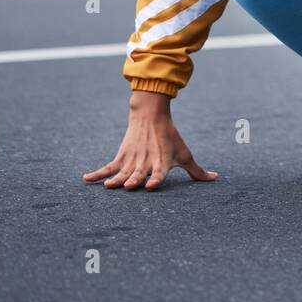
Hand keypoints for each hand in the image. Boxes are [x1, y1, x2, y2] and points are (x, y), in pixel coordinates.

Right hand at [83, 90, 217, 190]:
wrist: (151, 115)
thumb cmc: (170, 138)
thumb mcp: (184, 154)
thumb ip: (197, 171)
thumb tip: (215, 179)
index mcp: (163, 162)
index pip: (160, 173)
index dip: (156, 179)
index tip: (151, 185)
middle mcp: (147, 162)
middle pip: (139, 174)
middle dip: (134, 180)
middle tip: (129, 186)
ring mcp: (132, 159)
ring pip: (122, 172)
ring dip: (115, 179)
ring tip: (108, 187)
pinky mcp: (122, 156)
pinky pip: (108, 167)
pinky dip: (97, 173)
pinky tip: (86, 178)